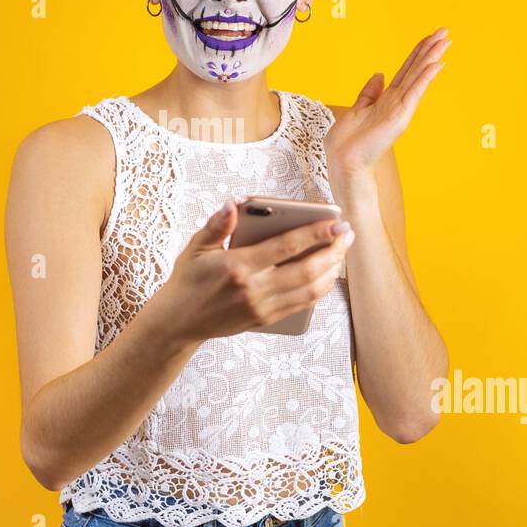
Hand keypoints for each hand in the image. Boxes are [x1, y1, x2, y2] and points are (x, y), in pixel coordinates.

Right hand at [147, 200, 356, 347]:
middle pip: (306, 270)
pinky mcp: (266, 320)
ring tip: (341, 252)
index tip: (335, 222)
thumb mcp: (195, 247)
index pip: (286, 247)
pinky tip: (326, 273)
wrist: (178, 322)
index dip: (315, 234)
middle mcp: (253, 290)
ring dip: (331, 270)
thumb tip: (232, 204)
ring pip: (310, 291)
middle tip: (348, 234)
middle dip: (333, 251)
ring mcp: (261, 308)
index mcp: (237, 267)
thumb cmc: (188, 279)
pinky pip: (302, 304)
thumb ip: (217, 225)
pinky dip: (319, 288)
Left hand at [324, 27, 451, 179]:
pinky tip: (437, 64)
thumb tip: (380, 74)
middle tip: (445, 32)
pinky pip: (415, 92)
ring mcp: (400, 109)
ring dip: (432, 58)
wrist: (344, 161)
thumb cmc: (348, 141)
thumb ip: (369, 92)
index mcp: (387, 99)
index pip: (406, 70)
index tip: (430, 37)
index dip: (417, 53)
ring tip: (445, 41)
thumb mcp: (356, 109)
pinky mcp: (399, 116)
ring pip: (418, 76)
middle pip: (416, 69)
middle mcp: (397, 102)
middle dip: (430, 49)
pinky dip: (425, 78)